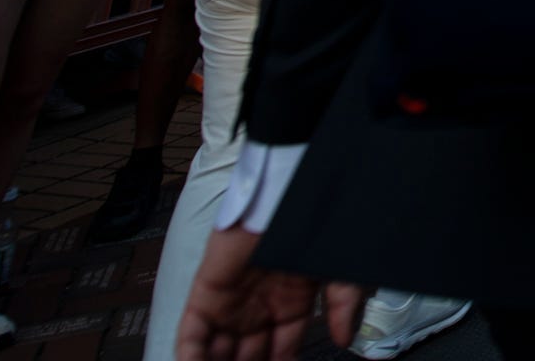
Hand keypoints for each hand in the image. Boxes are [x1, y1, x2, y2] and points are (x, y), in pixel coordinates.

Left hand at [175, 224, 361, 360]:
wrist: (289, 190)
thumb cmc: (316, 221)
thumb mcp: (340, 270)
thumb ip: (343, 306)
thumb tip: (344, 339)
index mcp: (290, 304)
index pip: (281, 353)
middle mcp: (258, 307)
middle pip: (247, 357)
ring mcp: (230, 302)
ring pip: (216, 352)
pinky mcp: (206, 293)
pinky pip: (192, 335)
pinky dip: (191, 357)